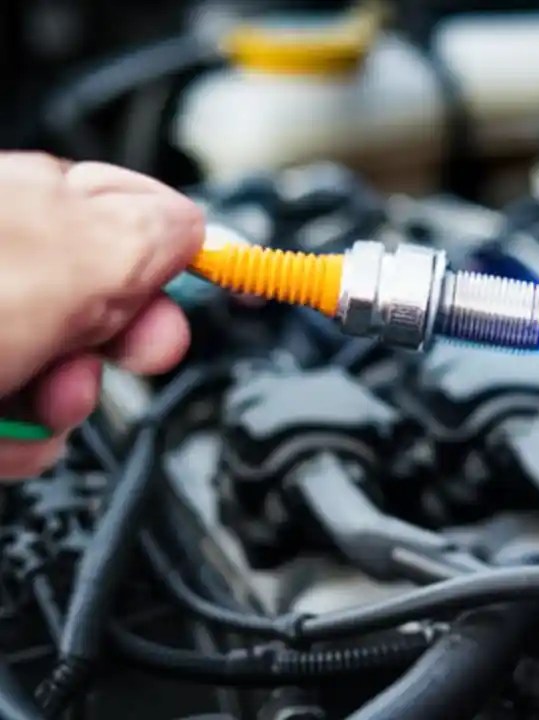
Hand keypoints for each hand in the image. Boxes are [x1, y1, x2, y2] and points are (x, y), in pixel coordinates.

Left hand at [0, 153, 203, 478]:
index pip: (142, 212)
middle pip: (114, 303)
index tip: (241, 288)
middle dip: (122, 346)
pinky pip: (21, 419)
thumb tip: (197, 230)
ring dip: (64, 406)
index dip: (188, 256)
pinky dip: (18, 439)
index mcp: (41, 198)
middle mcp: (12, 256)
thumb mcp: (72, 255)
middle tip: (106, 350)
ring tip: (24, 402)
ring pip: (68, 373)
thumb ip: (151, 231)